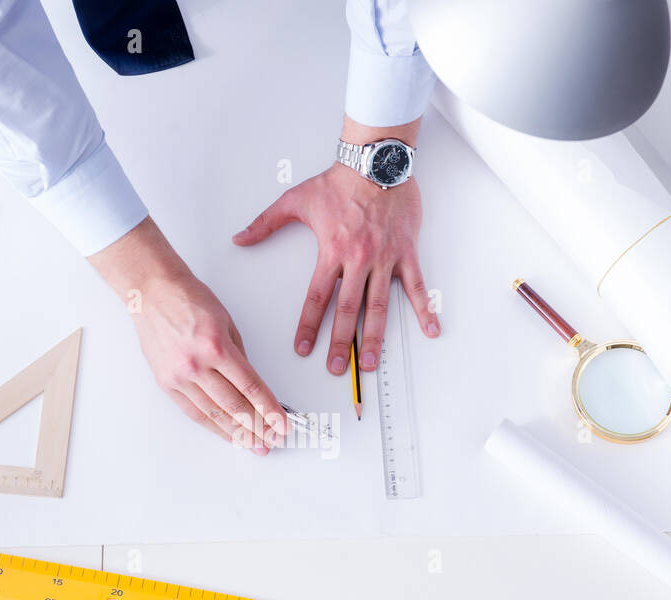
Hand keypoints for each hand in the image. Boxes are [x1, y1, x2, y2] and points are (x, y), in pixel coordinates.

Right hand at [89, 218, 286, 453]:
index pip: (250, 387)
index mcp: (216, 347)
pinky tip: (224, 433)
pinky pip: (192, 411)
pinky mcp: (166, 383)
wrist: (152, 292)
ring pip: (212, 414)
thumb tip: (251, 387)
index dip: (269, 409)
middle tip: (270, 442)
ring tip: (252, 445)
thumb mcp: (226, 323)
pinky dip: (211, 425)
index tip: (281, 424)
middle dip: (256, 428)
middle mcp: (196, 365)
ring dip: (235, 433)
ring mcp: (179, 376)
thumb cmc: (189, 300)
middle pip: (233, 406)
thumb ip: (239, 357)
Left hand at [233, 117, 440, 375]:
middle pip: (347, 310)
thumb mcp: (296, 200)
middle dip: (340, 343)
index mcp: (332, 252)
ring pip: (379, 307)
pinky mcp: (406, 254)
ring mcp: (385, 259)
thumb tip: (240, 238)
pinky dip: (425, 310)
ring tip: (369, 362)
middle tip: (336, 368)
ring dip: (374, 338)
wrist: (375, 161)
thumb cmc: (340, 181)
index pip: (317, 298)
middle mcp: (359, 260)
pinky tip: (431, 330)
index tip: (304, 348)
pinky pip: (418, 287)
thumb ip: (265, 223)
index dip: (309, 326)